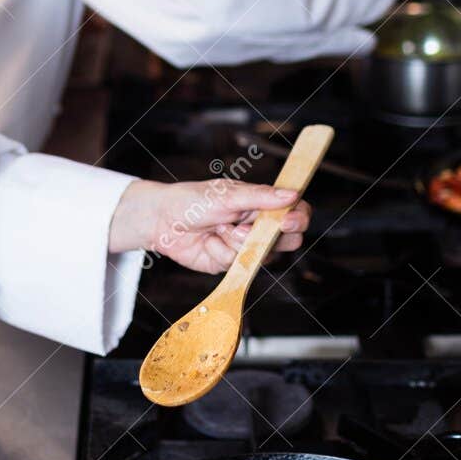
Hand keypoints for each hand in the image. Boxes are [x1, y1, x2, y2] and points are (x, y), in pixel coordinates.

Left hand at [109, 179, 311, 273]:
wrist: (163, 221)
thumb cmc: (193, 200)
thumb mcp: (227, 195)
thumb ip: (260, 197)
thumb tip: (292, 194)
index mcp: (262, 204)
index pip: (297, 212)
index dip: (298, 218)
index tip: (285, 221)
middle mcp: (259, 226)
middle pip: (289, 240)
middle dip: (267, 236)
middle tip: (242, 228)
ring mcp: (247, 247)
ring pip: (263, 255)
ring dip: (238, 242)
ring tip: (217, 227)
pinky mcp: (232, 264)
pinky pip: (240, 265)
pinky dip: (222, 252)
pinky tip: (209, 241)